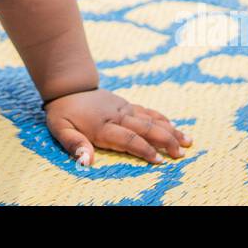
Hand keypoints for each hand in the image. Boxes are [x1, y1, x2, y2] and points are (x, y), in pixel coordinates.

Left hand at [44, 88, 191, 165]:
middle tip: (181, 154)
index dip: (145, 150)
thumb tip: (86, 161)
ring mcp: (124, 108)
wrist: (68, 86)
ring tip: (188, 141)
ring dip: (170, 130)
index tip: (160, 161)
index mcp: (103, 126)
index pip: (128, 139)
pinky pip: (147, 111)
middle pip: (146, 128)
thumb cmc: (63, 112)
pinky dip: (162, 118)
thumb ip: (74, 144)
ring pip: (151, 119)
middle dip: (165, 141)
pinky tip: (174, 126)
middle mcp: (117, 116)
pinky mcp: (126, 104)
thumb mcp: (60, 129)